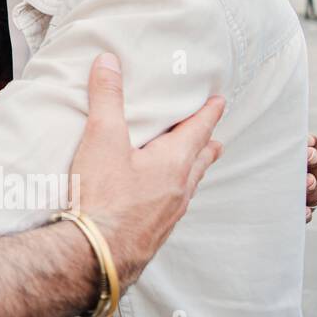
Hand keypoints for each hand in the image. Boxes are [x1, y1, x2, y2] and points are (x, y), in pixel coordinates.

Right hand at [69, 53, 224, 288]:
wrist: (96, 254)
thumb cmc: (103, 197)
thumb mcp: (102, 139)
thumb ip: (107, 98)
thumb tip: (109, 61)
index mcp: (174, 162)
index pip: (199, 129)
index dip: (209, 112)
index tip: (220, 101)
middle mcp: (179, 189)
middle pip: (202, 161)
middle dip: (207, 144)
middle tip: (214, 137)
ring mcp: (169, 215)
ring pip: (189, 186)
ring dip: (192, 171)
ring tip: (190, 166)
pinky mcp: (154, 233)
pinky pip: (173, 207)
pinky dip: (173, 194)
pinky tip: (159, 199)